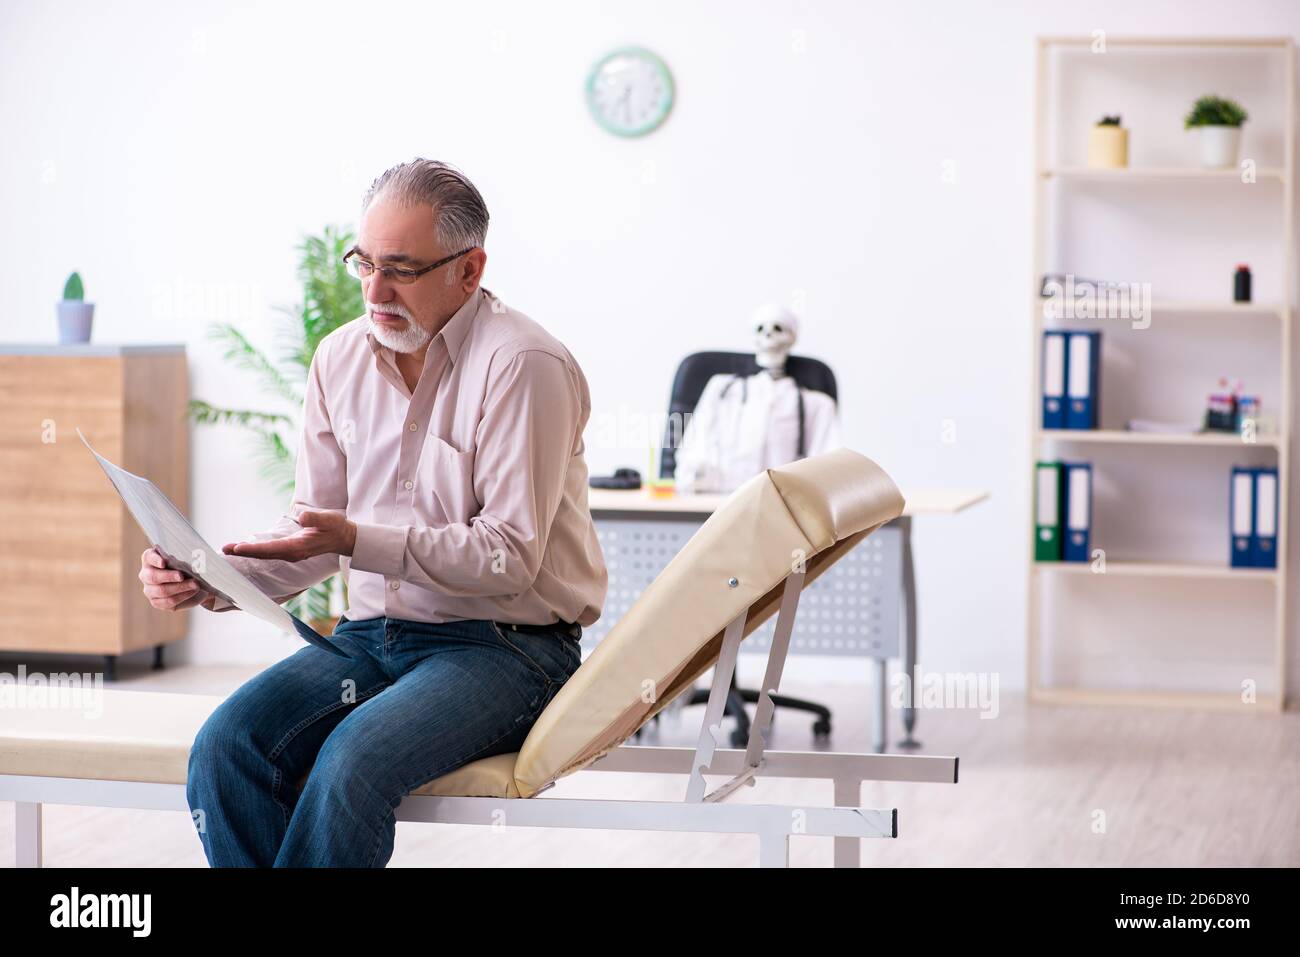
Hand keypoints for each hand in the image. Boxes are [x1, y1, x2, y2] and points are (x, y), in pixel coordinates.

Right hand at [139, 547, 216, 610]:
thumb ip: (180, 562)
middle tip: (182, 576)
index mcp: (150, 560)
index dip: (155, 559)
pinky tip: (192, 591)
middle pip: (152, 576)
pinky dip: (182, 596)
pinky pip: (168, 601)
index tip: (164, 562)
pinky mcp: (157, 602)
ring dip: (180, 587)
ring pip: (161, 590)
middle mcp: (146, 575)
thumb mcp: (185, 562)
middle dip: (169, 576)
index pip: (148, 557)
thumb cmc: (186, 569)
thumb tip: (178, 563)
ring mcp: (149, 590)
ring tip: (195, 585)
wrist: (195, 585)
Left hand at [222, 509, 356, 562]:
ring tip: (230, 549)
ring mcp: (290, 554)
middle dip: (244, 552)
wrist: (344, 539)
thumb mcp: (329, 519)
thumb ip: (315, 518)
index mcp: (297, 547)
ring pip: (265, 555)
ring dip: (247, 552)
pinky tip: (247, 549)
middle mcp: (291, 553)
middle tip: (224, 549)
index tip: (237, 548)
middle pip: (263, 554)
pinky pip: (269, 553)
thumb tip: (301, 517)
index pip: (270, 549)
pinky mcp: (290, 551)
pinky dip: (256, 551)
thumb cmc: (336, 527)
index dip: (253, 548)